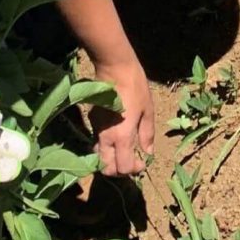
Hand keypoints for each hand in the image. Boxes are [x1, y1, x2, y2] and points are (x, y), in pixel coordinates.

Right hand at [91, 58, 154, 176]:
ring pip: (99, 157)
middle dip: (119, 171)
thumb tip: (148, 153)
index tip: (142, 162)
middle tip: (131, 162)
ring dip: (111, 161)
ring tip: (125, 152)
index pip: (123, 168)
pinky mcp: (92, 123)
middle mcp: (106, 138)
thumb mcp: (147, 111)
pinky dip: (106, 149)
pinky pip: (97, 144)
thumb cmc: (135, 87)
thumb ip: (147, 135)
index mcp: (122, 136)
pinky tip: (117, 139)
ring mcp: (96, 131)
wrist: (113, 69)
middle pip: (106, 169)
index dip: (134, 170)